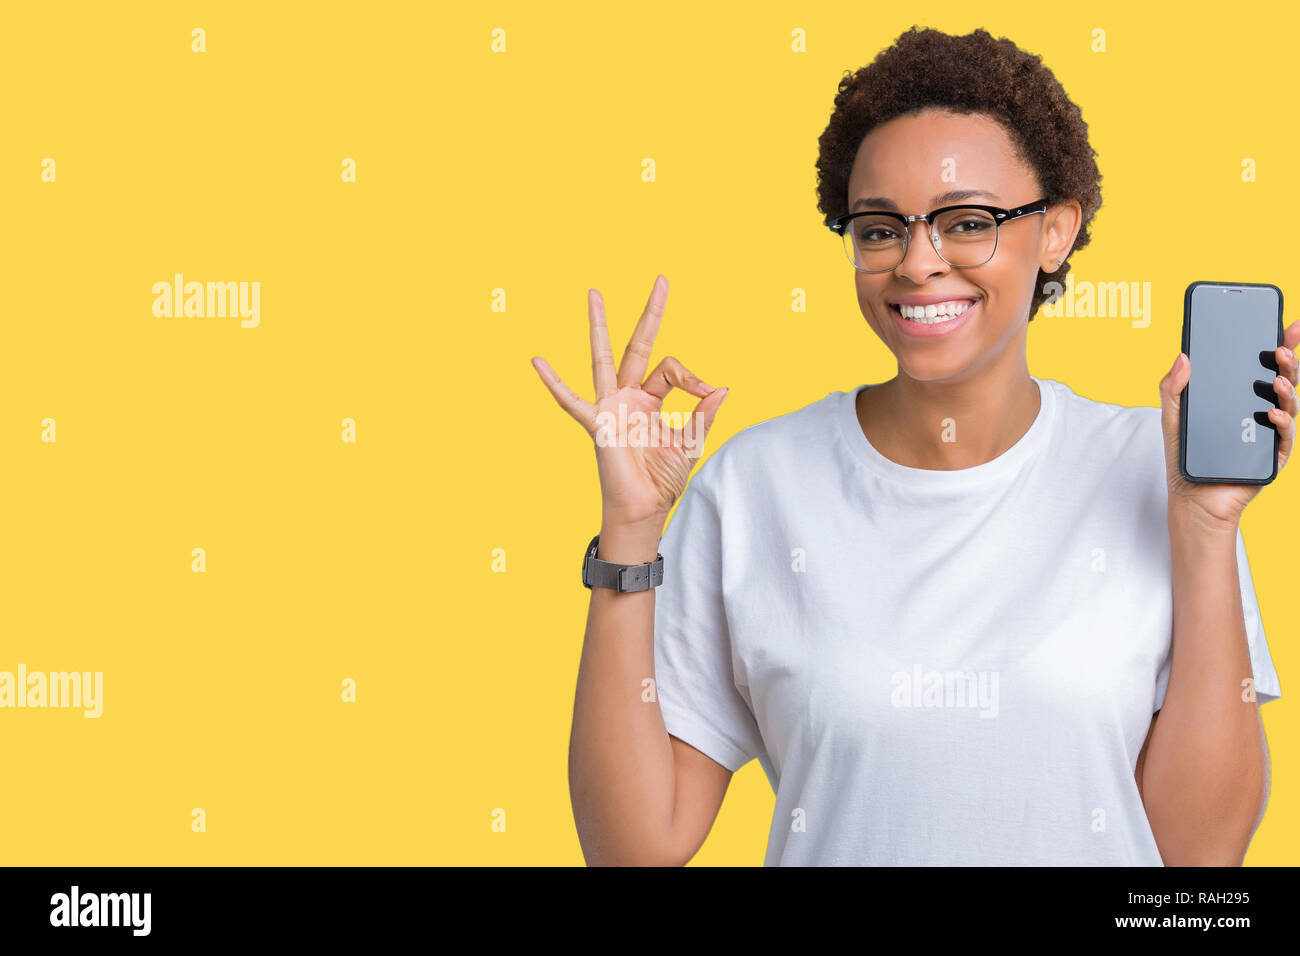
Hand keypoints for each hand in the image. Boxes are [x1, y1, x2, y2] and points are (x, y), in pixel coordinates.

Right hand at [530, 275, 727, 529]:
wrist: (644, 509)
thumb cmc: (662, 480)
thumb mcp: (692, 442)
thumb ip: (703, 414)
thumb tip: (722, 387)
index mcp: (650, 400)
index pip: (671, 369)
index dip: (692, 377)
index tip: (709, 392)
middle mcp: (628, 396)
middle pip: (638, 345)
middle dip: (650, 314)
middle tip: (662, 279)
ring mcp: (610, 407)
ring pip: (604, 358)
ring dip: (599, 326)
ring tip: (595, 293)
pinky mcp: (596, 424)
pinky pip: (571, 401)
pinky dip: (554, 382)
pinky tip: (537, 360)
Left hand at [1159, 319, 1299, 528]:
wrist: (1192, 498)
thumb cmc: (1185, 455)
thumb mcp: (1173, 417)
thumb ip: (1173, 387)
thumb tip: (1182, 355)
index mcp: (1241, 396)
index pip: (1264, 365)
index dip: (1281, 345)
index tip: (1287, 325)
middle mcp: (1260, 410)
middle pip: (1283, 379)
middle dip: (1289, 361)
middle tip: (1283, 348)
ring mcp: (1270, 432)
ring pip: (1289, 404)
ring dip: (1286, 389)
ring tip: (1276, 380)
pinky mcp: (1273, 456)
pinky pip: (1284, 437)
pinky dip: (1280, 423)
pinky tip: (1271, 415)